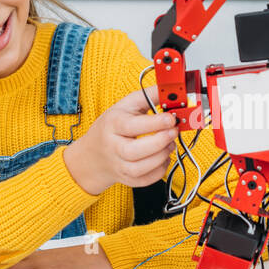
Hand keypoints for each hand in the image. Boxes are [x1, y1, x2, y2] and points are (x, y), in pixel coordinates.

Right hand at [63, 88, 178, 194]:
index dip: (155, 123)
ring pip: (140, 168)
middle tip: (173, 132)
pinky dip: (159, 170)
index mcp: (112, 124)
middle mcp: (112, 146)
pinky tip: (163, 157)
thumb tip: (170, 89)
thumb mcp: (126, 106)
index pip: (132, 125)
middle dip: (159, 142)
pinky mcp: (126, 179)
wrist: (94, 153)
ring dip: (162, 156)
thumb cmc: (113, 126)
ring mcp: (118, 165)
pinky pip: (146, 180)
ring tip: (170, 144)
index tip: (171, 118)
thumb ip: (149, 96)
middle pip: (133, 151)